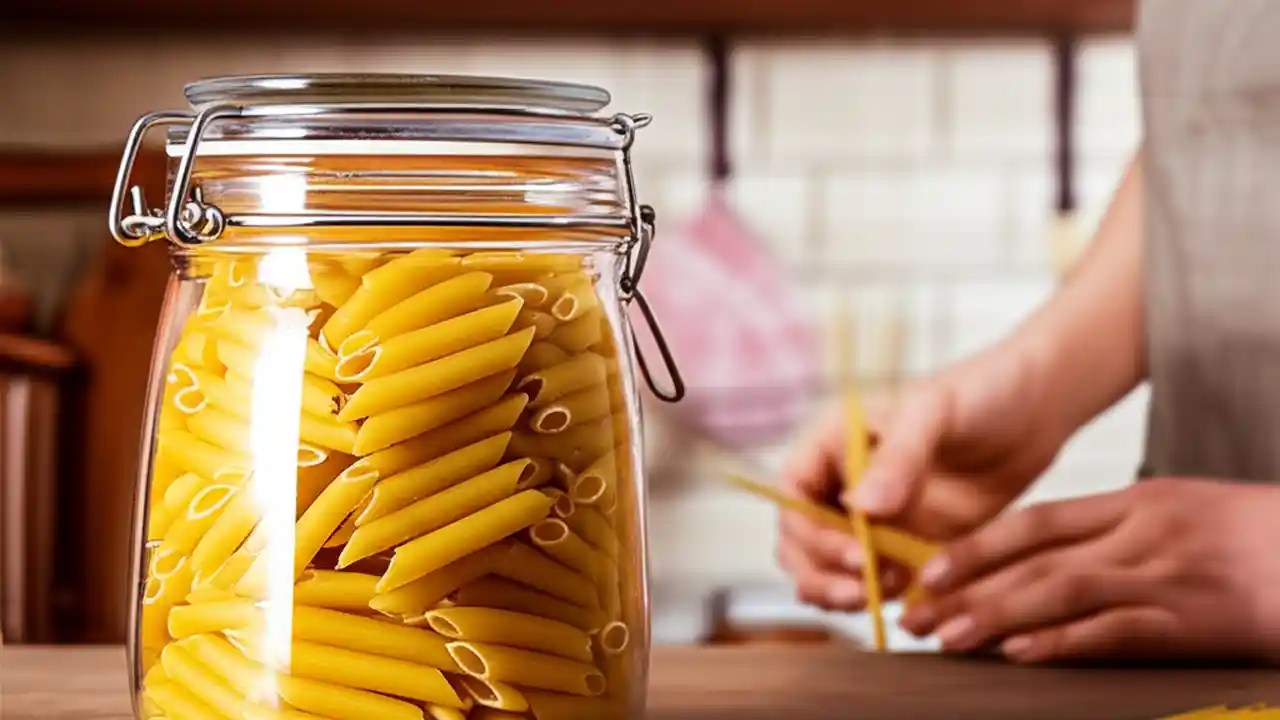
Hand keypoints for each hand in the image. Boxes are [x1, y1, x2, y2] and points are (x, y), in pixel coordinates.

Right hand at [777, 337, 1071, 611]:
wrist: (1038, 408)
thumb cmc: (981, 391)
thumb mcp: (935, 413)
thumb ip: (899, 457)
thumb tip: (861, 509)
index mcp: (833, 442)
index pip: (794, 497)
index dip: (811, 534)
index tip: (856, 556)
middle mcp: (845, 482)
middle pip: (801, 542)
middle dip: (819, 574)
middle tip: (860, 594)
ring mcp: (876, 517)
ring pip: (832, 568)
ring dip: (845, 591)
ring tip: (885, 597)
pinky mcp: (909, 543)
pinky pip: (880, 580)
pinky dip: (884, 597)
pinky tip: (913, 599)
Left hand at [901, 478, 1279, 662]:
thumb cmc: (1259, 536)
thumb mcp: (1185, 509)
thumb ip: (1120, 527)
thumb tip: (1051, 553)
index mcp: (1137, 502)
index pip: (1036, 521)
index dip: (976, 546)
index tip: (928, 571)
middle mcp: (1142, 533)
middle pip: (1035, 559)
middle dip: (967, 587)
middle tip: (914, 614)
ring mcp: (1166, 576)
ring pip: (1062, 591)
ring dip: (997, 614)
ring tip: (947, 637)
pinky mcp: (1193, 621)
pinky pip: (1116, 631)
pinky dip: (1064, 641)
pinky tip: (1021, 654)